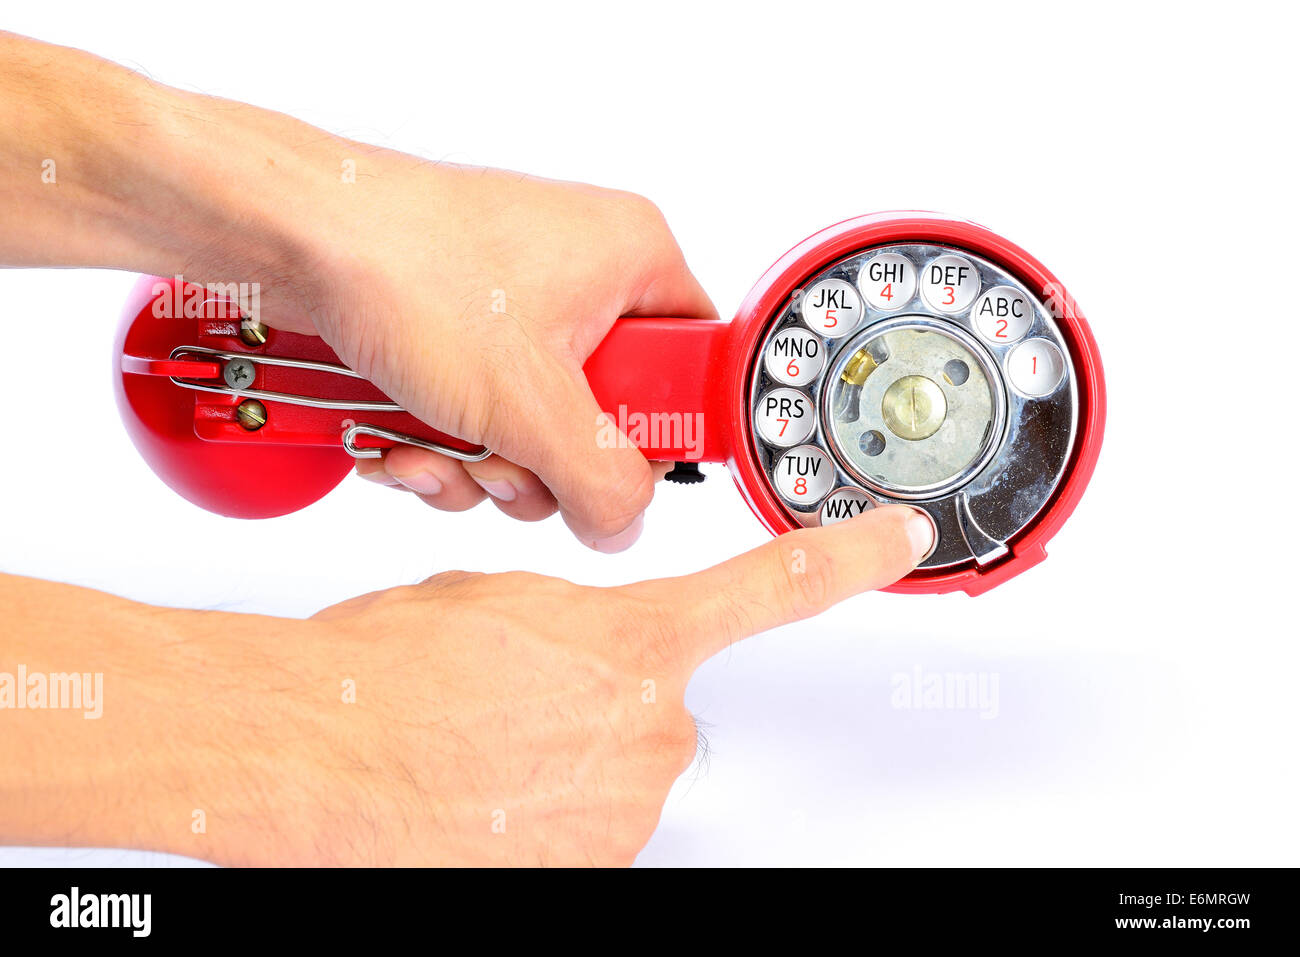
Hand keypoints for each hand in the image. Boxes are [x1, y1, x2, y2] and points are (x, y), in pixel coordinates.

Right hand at [258, 505, 928, 865]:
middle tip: (518, 703)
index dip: (849, 557)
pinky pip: (588, 830)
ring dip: (567, 763)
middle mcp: (649, 725)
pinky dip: (547, 816)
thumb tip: (580, 657)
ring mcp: (624, 805)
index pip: (773, 585)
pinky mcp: (593, 865)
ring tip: (486, 747)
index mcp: (633, 637)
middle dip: (602, 705)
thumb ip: (570, 625)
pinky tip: (485, 795)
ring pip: (620, 773)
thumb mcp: (494, 605)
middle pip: (660, 710)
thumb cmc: (387, 669)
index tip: (900, 538)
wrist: (319, 750)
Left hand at [266, 163, 714, 551]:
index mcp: (635, 261)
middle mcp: (584, 276)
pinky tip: (400, 442)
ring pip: (535, 427)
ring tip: (432, 448)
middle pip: (607, 416)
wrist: (289, 235)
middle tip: (504, 460)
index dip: (657, 436)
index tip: (613, 468)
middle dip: (543, 465)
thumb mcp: (531, 403)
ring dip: (481, 464)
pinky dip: (441, 443)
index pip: (692, 369)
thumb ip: (602, 480)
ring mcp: (517, 304)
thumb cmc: (409, 270)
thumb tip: (624, 523)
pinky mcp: (459, 329)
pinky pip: (481, 413)